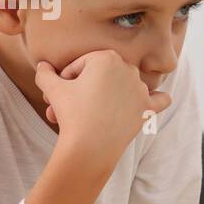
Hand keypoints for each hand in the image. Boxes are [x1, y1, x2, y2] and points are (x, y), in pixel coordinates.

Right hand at [34, 50, 170, 160]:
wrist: (89, 146)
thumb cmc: (71, 113)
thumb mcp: (52, 88)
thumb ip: (45, 73)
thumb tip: (43, 65)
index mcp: (107, 57)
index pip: (82, 65)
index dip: (66, 79)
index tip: (56, 94)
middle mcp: (129, 69)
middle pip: (101, 78)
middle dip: (82, 92)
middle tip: (63, 109)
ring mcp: (141, 89)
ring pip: (121, 89)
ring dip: (106, 100)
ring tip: (85, 116)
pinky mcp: (148, 109)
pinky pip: (160, 100)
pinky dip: (156, 100)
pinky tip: (150, 101)